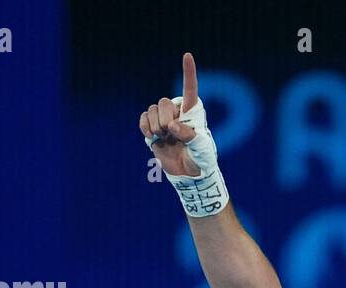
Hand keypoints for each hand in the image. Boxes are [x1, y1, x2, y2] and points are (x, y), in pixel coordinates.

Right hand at [139, 52, 201, 176]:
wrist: (189, 175)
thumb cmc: (202, 160)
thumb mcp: (202, 148)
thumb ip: (190, 135)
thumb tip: (172, 126)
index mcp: (192, 112)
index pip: (190, 89)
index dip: (188, 72)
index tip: (187, 55)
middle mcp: (177, 112)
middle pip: (163, 103)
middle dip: (165, 120)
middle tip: (172, 135)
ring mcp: (163, 119)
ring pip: (152, 110)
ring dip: (156, 127)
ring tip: (166, 139)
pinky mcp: (152, 128)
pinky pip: (143, 119)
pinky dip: (145, 128)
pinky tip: (153, 138)